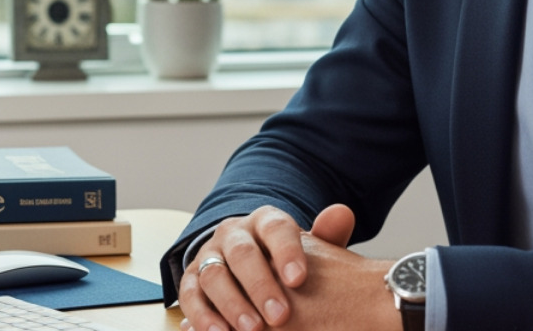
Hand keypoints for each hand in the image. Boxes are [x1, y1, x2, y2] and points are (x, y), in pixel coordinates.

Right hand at [179, 204, 396, 330]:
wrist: (250, 268)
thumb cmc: (286, 263)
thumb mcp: (308, 252)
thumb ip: (326, 237)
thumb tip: (342, 214)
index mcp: (264, 221)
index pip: (275, 228)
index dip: (286, 251)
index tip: (299, 280)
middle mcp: (233, 233)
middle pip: (243, 253)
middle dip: (260, 285)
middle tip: (280, 316)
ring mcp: (209, 255)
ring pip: (214, 274)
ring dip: (232, 304)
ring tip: (252, 330)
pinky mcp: (191, 280)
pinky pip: (189, 295)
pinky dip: (202, 316)